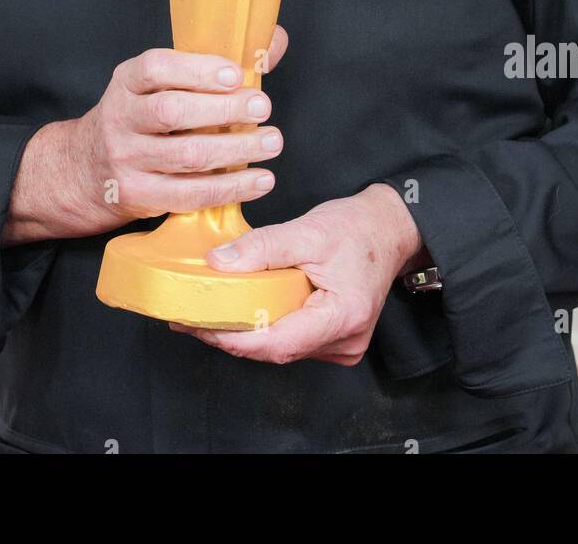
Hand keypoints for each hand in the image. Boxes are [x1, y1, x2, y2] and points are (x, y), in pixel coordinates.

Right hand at [2, 27, 288, 243]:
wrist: (85, 170)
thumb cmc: (141, 118)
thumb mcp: (158, 86)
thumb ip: (212, 65)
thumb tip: (273, 41)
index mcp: (127, 82)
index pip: (155, 69)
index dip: (197, 70)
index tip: (236, 73)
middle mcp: (120, 118)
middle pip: (171, 112)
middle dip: (223, 109)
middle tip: (263, 107)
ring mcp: (126, 160)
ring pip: (185, 156)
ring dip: (236, 149)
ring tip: (271, 142)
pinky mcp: (137, 196)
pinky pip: (189, 194)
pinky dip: (230, 188)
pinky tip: (260, 180)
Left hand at [168, 183, 423, 364]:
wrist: (388, 230)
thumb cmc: (357, 229)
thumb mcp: (308, 230)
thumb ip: (262, 247)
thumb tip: (218, 264)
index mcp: (343, 316)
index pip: (278, 342)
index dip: (235, 337)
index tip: (198, 323)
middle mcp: (344, 341)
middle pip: (274, 349)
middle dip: (230, 334)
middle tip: (190, 315)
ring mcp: (339, 345)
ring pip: (279, 348)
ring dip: (244, 331)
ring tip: (207, 310)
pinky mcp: (331, 340)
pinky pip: (289, 340)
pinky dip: (263, 326)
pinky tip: (240, 310)